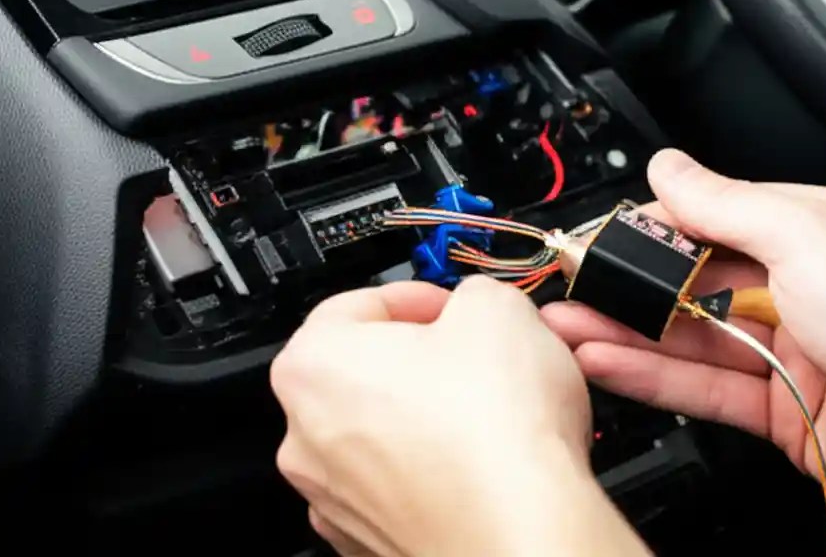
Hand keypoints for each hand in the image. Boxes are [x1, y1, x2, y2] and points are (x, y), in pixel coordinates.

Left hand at [271, 278, 649, 556]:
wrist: (519, 535)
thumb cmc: (498, 437)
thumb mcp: (498, 308)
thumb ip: (472, 294)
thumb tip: (477, 307)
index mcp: (314, 364)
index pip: (360, 304)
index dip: (420, 297)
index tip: (454, 306)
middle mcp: (306, 435)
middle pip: (367, 373)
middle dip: (425, 361)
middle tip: (478, 358)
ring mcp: (334, 497)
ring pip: (382, 435)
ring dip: (430, 420)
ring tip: (491, 417)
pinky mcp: (368, 542)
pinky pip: (400, 488)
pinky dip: (434, 475)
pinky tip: (483, 467)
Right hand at [543, 150, 825, 554]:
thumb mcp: (805, 235)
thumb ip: (726, 203)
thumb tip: (670, 167)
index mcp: (815, 229)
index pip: (714, 218)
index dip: (656, 227)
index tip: (606, 233)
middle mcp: (801, 286)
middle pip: (694, 282)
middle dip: (630, 284)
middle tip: (573, 282)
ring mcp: (789, 350)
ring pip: (689, 337)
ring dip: (626, 330)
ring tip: (567, 323)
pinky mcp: (779, 409)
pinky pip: (701, 386)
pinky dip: (651, 375)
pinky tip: (607, 360)